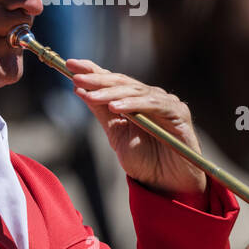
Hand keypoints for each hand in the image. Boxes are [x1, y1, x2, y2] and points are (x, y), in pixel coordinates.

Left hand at [66, 58, 206, 195]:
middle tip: (76, 77)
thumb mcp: (116, 134)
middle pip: (122, 83)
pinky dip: (133, 104)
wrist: (168, 184)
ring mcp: (165, 103)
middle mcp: (150, 97)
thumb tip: (79, 89)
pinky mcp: (179, 112)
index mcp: (135, 101)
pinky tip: (115, 107)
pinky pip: (154, 104)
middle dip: (97, 79)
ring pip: (135, 91)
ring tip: (90, 95)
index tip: (69, 64)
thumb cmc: (145, 161)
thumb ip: (102, 113)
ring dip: (110, 93)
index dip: (92, 70)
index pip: (112, 80)